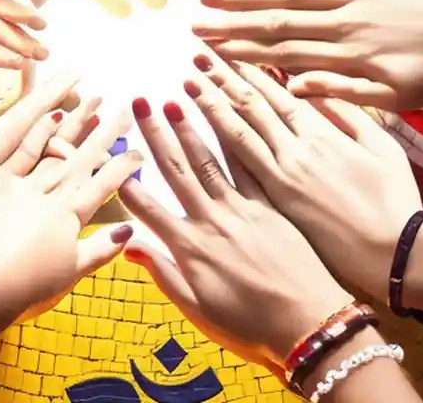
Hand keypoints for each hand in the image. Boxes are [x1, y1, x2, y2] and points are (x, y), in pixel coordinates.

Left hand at [0, 106, 142, 327]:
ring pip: (58, 149)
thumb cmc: (27, 285)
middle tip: (126, 112)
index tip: (139, 152)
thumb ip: (102, 248)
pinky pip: (23, 152)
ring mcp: (26, 185)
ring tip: (96, 102)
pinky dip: (39, 133)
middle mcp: (53, 195)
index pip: (105, 184)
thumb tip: (129, 230)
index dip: (124, 166)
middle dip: (107, 134)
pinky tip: (54, 114)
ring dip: (78, 125)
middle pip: (85, 159)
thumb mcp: (71, 271)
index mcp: (72, 216)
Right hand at [118, 97, 351, 369]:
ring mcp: (245, 209)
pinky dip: (238, 139)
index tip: (110, 152)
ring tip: (176, 96)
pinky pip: (252, 165)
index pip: (147, 208)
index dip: (125, 179)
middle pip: (177, 170)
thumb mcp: (198, 310)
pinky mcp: (274, 206)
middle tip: (139, 101)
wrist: (311, 325)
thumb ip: (163, 274)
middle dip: (154, 134)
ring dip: (192, 126)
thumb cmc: (251, 326)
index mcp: (191, 249)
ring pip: (212, 159)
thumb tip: (128, 247)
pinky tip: (230, 116)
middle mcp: (213, 221)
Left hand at [180, 49, 422, 301]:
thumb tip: (318, 88)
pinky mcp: (275, 207)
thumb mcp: (382, 146)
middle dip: (221, 79)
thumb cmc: (394, 200)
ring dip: (210, 108)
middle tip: (197, 55)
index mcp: (322, 134)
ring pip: (236, 137)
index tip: (228, 50)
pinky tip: (196, 138)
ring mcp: (280, 181)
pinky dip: (217, 150)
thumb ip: (349, 114)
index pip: (276, 93)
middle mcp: (294, 153)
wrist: (391, 255)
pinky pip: (240, 172)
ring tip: (187, 85)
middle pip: (249, 108)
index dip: (249, 69)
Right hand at [195, 0, 422, 110]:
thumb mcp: (398, 98)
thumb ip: (343, 92)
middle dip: (233, 21)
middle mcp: (344, 20)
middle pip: (277, 19)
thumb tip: (292, 88)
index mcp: (349, 54)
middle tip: (195, 22)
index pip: (282, 52)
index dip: (241, 51)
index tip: (208, 50)